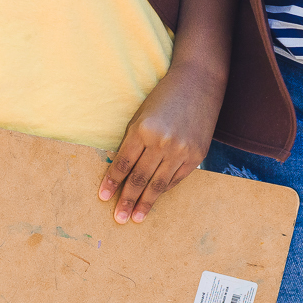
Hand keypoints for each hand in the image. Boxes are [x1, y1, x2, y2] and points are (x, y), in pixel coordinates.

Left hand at [98, 62, 224, 223]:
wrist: (199, 83)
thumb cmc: (164, 97)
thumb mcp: (141, 115)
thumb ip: (132, 141)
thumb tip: (121, 171)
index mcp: (143, 129)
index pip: (123, 163)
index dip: (112, 182)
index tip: (103, 197)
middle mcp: (161, 142)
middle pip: (139, 178)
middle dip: (127, 200)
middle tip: (119, 218)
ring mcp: (181, 150)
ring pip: (159, 184)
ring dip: (146, 202)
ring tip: (136, 218)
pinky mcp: (197, 154)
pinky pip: (176, 178)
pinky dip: (165, 189)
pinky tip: (156, 199)